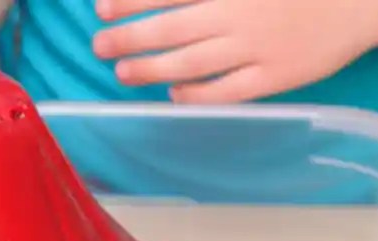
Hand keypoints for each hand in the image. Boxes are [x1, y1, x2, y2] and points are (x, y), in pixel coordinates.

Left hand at [91, 0, 377, 102]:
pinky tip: (173, 92)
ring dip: (149, 68)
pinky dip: (194, 94)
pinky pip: (225, 92)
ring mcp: (259, 48)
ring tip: (123, 71)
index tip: (101, 6)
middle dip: (127, 38)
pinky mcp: (277, 76)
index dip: (130, 0)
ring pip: (189, 64)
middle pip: (169, 30)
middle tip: (99, 45)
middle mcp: (242, 13)